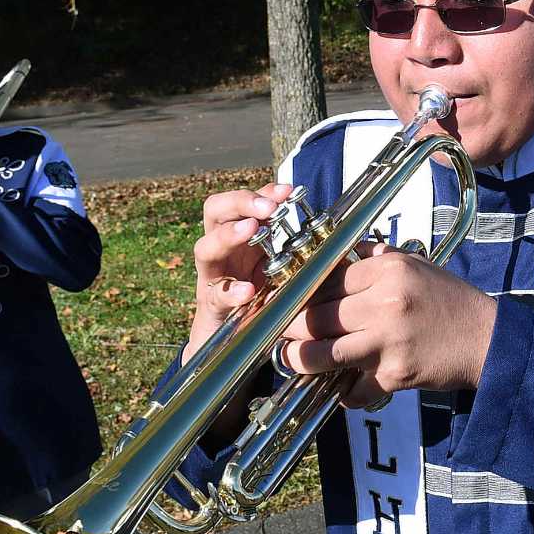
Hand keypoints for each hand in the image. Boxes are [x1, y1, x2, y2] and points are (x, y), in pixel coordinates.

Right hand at [184, 182, 293, 360]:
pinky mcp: (211, 306)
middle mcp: (220, 251)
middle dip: (240, 202)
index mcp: (238, 237)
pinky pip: (216, 296)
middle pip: (214, 211)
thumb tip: (328, 230)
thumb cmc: (259, 298)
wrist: (231, 343)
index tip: (287, 191)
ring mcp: (211, 277)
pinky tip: (248, 291)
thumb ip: (293, 250)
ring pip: (205, 248)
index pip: (242, 202)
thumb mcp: (277, 269)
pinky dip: (232, 292)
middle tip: (266, 207)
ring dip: (228, 236)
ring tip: (251, 230)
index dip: (263, 192)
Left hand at [280, 241, 498, 406]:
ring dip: (300, 359)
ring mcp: (389, 340)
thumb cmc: (450, 301)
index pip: (324, 279)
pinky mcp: (395, 374)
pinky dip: (345, 393)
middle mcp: (386, 302)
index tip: (283, 301)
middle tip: (280, 332)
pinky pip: (353, 389)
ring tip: (293, 358)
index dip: (298, 293)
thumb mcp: (415, 266)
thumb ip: (374, 260)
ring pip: (322, 353)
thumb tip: (336, 258)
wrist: (488, 338)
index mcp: (389, 270)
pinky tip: (344, 389)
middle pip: (315, 316)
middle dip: (290, 327)